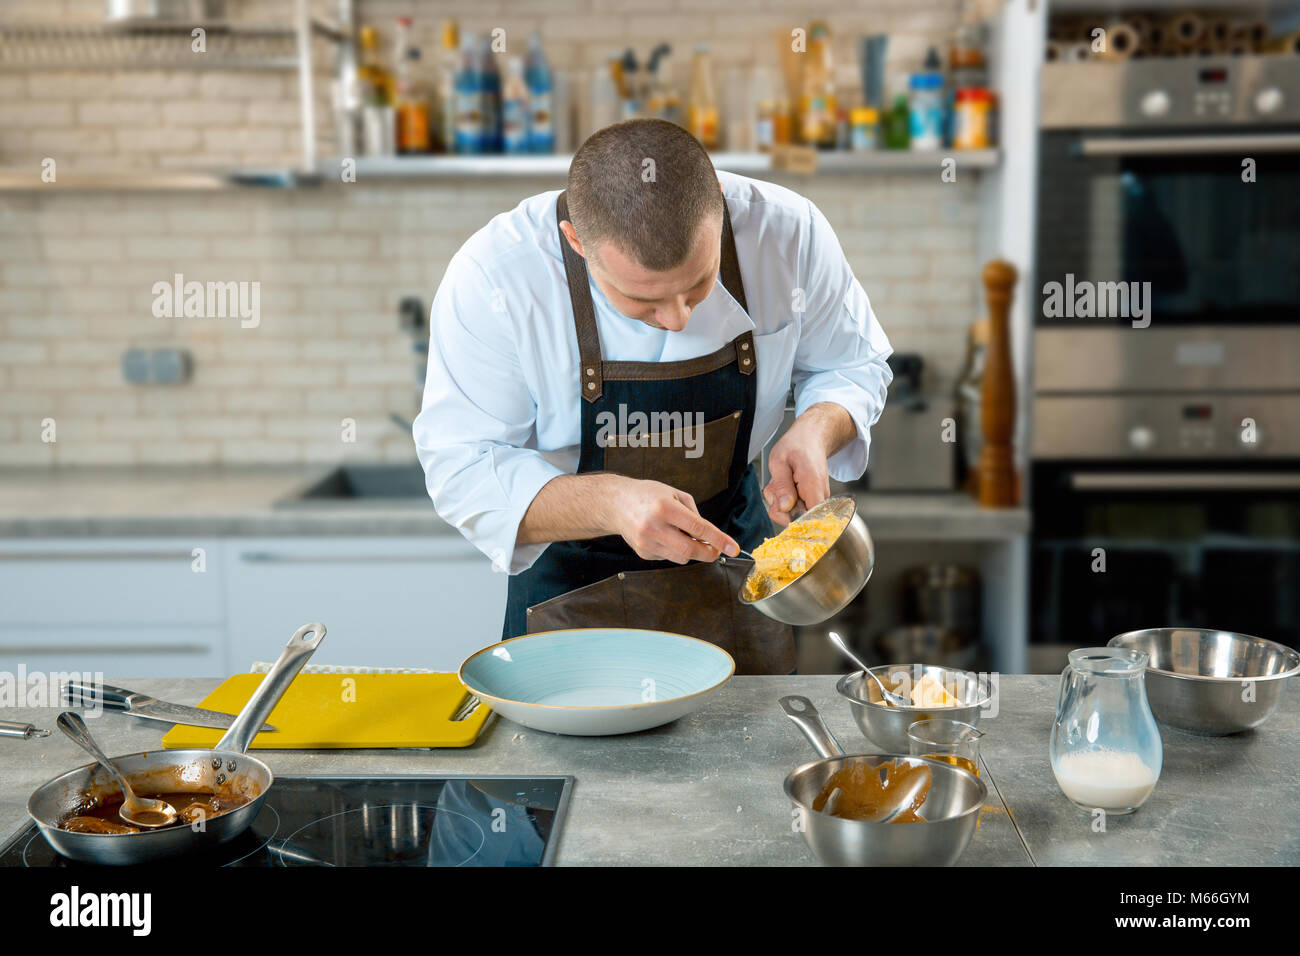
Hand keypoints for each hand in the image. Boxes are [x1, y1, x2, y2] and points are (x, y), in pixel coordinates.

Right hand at [609, 478, 739, 563]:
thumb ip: (693, 514)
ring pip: (680, 557)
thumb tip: (709, 537)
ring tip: (682, 534)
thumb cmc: (648, 495)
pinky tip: (664, 536)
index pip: (699, 528)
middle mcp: (654, 526)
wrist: (616, 503)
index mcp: (665, 508)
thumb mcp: (674, 494)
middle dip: (709, 553)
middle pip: (690, 550)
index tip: (733, 548)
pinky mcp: (643, 552)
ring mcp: (646, 542)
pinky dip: (674, 550)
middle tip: (716, 550)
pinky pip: (668, 557)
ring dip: (690, 551)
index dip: (719, 539)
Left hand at [763, 403, 852, 525]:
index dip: (790, 519)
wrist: (811, 438)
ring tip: (782, 479)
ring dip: (779, 500)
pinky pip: (793, 507)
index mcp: (813, 486)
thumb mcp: (779, 461)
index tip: (780, 505)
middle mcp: (819, 496)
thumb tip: (785, 507)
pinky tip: (785, 483)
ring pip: (792, 513)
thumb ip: (782, 486)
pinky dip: (783, 498)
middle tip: (776, 485)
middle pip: (797, 519)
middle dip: (779, 506)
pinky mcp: (811, 500)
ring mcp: (816, 499)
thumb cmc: (796, 446)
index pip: (808, 519)